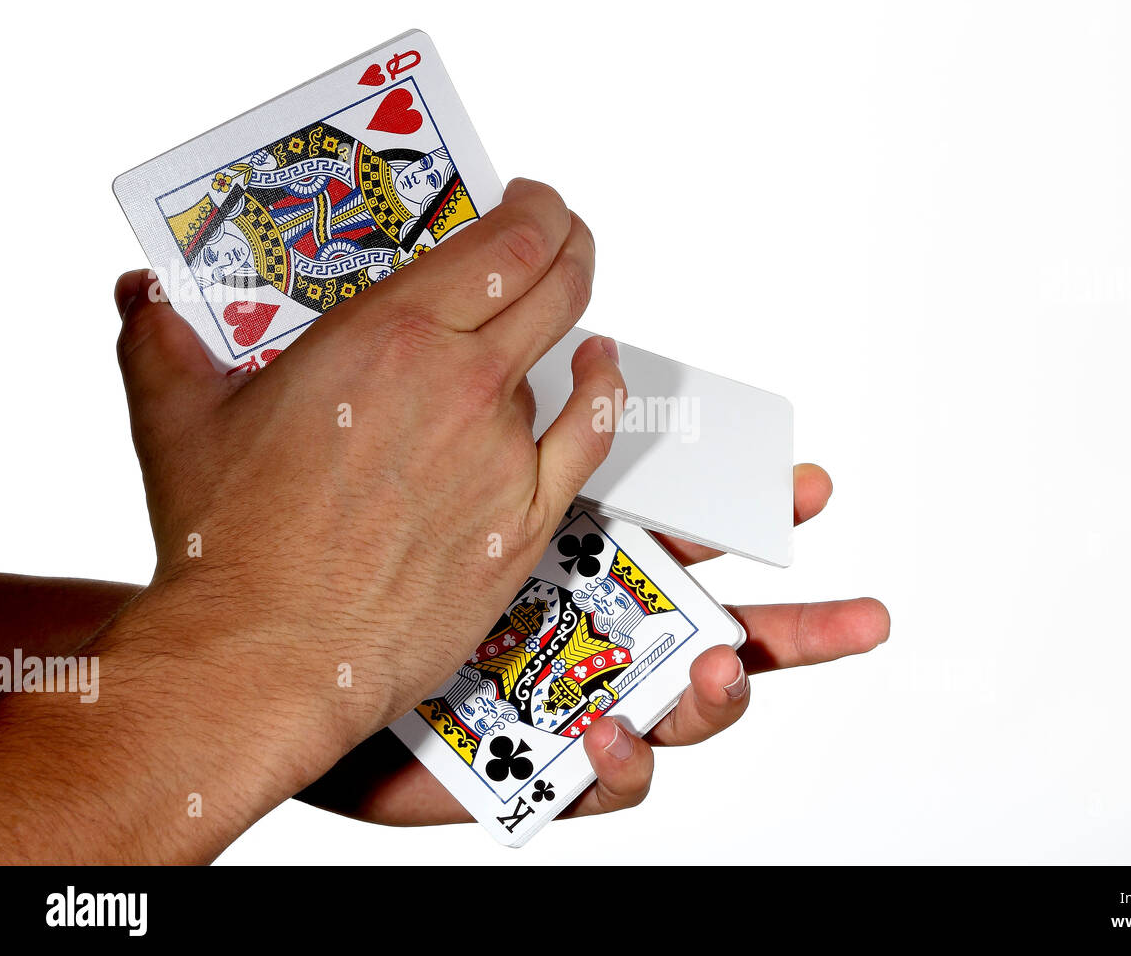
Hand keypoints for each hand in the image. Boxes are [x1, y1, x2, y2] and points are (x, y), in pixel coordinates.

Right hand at [111, 179, 621, 786]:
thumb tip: (145, 301)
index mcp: (391, 337)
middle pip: (555, 283)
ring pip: (567, 362)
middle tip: (558, 232)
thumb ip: (165, 340)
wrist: (268, 655)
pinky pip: (588, 440)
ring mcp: (502, 455)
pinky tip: (599, 373)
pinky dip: (601, 395)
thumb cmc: (231, 548)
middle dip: (567, 243)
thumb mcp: (178, 418)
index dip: (535, 209)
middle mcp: (462, 386)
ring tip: (563, 310)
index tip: (531, 200)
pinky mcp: (523, 522)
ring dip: (570, 323)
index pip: (504, 242)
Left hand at [295, 463, 889, 824]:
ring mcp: (565, 698)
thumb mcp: (418, 476)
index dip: (741, 518)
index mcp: (565, 554)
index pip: (673, 533)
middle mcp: (583, 629)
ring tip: (723, 670)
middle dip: (790, 616)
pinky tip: (610, 737)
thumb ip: (480, 420)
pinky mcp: (531, 768)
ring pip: (678, 711)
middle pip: (705, 630)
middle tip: (859, 614)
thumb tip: (520, 347)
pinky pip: (602, 784)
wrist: (271, 671)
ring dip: (723, 693)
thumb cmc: (331, 570)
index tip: (802, 488)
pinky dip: (625, 766)